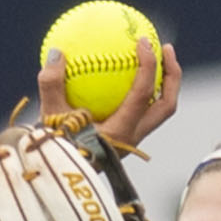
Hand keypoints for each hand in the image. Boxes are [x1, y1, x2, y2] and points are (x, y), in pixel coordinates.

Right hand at [38, 37, 182, 148]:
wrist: (57, 179)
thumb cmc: (52, 149)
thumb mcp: (49, 117)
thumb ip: (51, 85)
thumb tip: (55, 52)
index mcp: (119, 132)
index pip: (144, 94)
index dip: (148, 65)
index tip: (143, 41)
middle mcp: (132, 138)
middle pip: (166, 105)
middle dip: (171, 75)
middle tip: (164, 47)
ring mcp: (132, 141)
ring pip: (159, 110)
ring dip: (163, 84)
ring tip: (157, 58)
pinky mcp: (126, 140)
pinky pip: (143, 111)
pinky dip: (143, 92)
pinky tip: (128, 74)